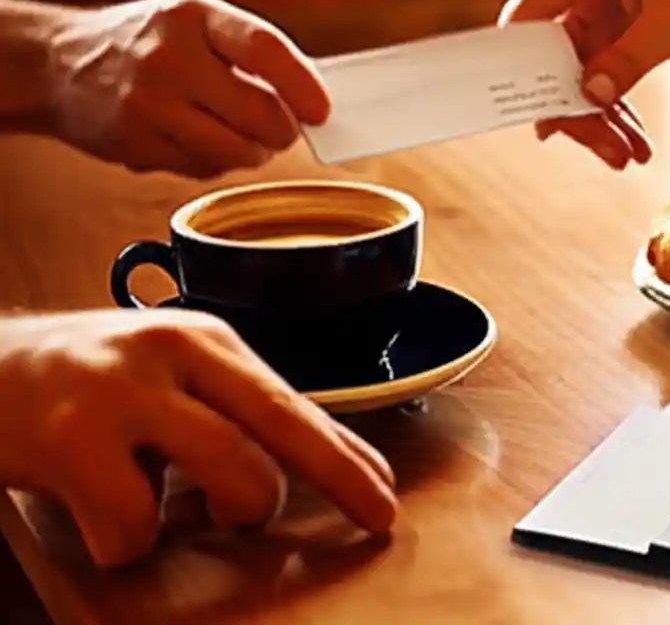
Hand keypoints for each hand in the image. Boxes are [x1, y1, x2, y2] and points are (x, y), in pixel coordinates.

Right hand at [0, 309, 396, 565]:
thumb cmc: (83, 388)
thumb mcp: (166, 378)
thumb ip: (229, 414)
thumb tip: (315, 467)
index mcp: (205, 340)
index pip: (295, 402)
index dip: (348, 453)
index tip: (387, 493)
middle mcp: (171, 352)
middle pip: (280, 427)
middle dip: (340, 478)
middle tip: (374, 518)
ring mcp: (121, 391)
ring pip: (230, 471)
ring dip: (232, 509)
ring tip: (195, 509)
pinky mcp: (69, 439)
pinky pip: (136, 523)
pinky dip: (129, 542)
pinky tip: (105, 518)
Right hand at [43, 0, 329, 178]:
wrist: (58, 66)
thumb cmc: (147, 43)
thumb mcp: (196, 22)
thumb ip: (251, 53)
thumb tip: (312, 102)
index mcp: (192, 17)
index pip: (266, 50)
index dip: (303, 86)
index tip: (321, 111)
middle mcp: (168, 59)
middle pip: (259, 115)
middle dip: (283, 132)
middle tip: (283, 130)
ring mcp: (147, 105)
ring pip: (235, 152)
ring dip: (251, 152)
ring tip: (237, 133)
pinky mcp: (135, 146)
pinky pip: (202, 170)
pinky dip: (214, 163)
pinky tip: (196, 139)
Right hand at [500, 0, 669, 167]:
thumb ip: (626, 60)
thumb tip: (589, 96)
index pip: (529, 15)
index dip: (522, 63)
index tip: (533, 110)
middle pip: (554, 58)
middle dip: (576, 108)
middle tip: (601, 149)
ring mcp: (602, 11)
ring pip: (582, 77)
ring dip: (600, 120)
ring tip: (625, 158)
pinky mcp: (622, 33)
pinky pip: (607, 79)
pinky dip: (618, 111)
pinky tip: (634, 144)